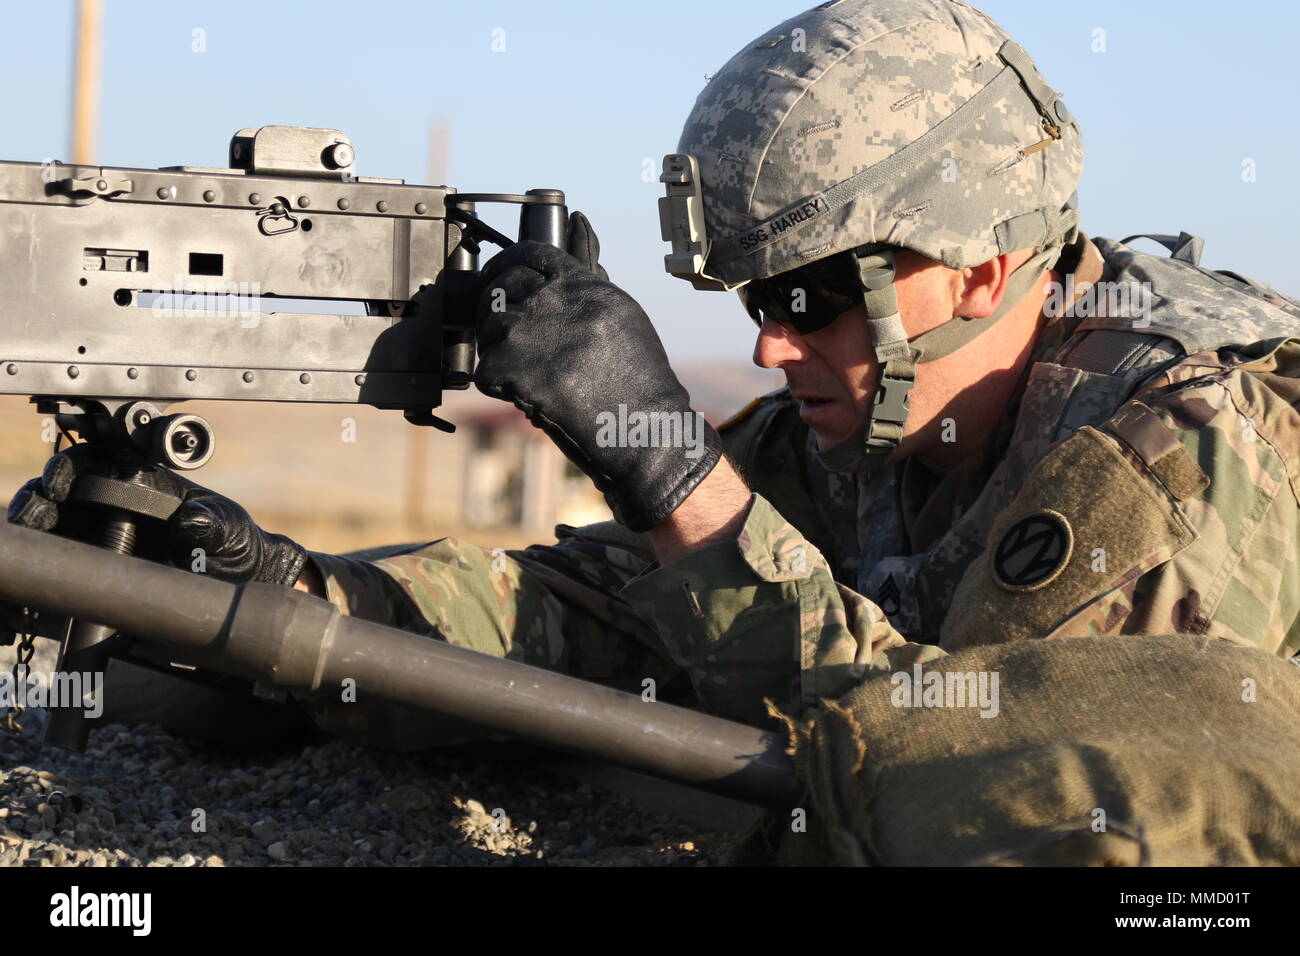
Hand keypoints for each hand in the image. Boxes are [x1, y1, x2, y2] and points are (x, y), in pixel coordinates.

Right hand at [7, 444, 305, 586]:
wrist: (235, 591)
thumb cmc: (232, 547)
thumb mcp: (231, 529)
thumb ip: (214, 521)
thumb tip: (192, 521)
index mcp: (135, 487)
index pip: (88, 465)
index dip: (66, 469)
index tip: (60, 484)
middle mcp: (106, 513)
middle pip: (52, 499)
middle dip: (35, 505)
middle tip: (37, 518)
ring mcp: (91, 547)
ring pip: (40, 538)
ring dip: (27, 539)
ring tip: (29, 548)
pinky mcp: (84, 584)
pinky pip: (46, 582)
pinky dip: (28, 586)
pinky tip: (24, 594)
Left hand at [474, 212, 722, 531]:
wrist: (644, 430)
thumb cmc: (638, 381)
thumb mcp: (622, 317)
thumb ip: (589, 280)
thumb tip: (577, 223)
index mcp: (586, 287)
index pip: (532, 255)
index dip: (510, 265)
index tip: (502, 279)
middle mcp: (558, 303)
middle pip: (501, 287)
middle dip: (495, 308)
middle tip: (506, 335)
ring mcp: (534, 336)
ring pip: (490, 329)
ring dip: (499, 351)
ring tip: (526, 372)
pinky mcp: (517, 372)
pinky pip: (485, 370)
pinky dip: (499, 386)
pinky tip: (526, 394)